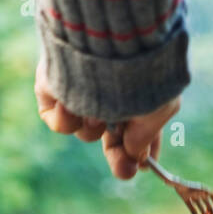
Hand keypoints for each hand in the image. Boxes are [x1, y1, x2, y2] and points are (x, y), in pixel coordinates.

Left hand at [34, 59, 180, 179]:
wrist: (103, 41)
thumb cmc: (139, 73)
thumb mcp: (158, 108)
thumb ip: (146, 136)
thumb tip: (134, 155)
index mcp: (135, 91)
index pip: (139, 127)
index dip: (142, 149)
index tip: (146, 168)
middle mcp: (108, 93)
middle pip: (110, 136)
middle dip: (118, 156)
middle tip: (125, 172)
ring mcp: (80, 94)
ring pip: (86, 132)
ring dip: (93, 127)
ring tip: (97, 109)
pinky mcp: (54, 93)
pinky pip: (60, 123)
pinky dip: (66, 119)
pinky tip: (70, 104)